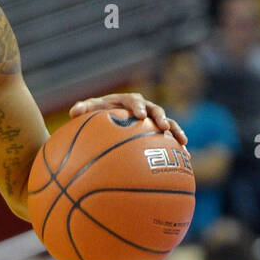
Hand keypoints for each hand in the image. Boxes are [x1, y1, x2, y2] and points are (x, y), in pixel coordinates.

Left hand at [69, 92, 186, 146]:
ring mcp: (152, 120)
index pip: (134, 101)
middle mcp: (143, 108)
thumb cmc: (98, 114)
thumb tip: (73, 112)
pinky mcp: (157, 132)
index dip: (138, 107)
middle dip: (160, 117)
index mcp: (127, 101)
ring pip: (167, 123)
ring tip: (182, 141)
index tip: (140, 115)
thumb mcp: (89, 110)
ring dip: (175, 131)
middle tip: (164, 126)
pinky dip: (177, 146)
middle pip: (155, 110)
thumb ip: (83, 109)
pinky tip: (186, 158)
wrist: (109, 118)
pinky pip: (169, 138)